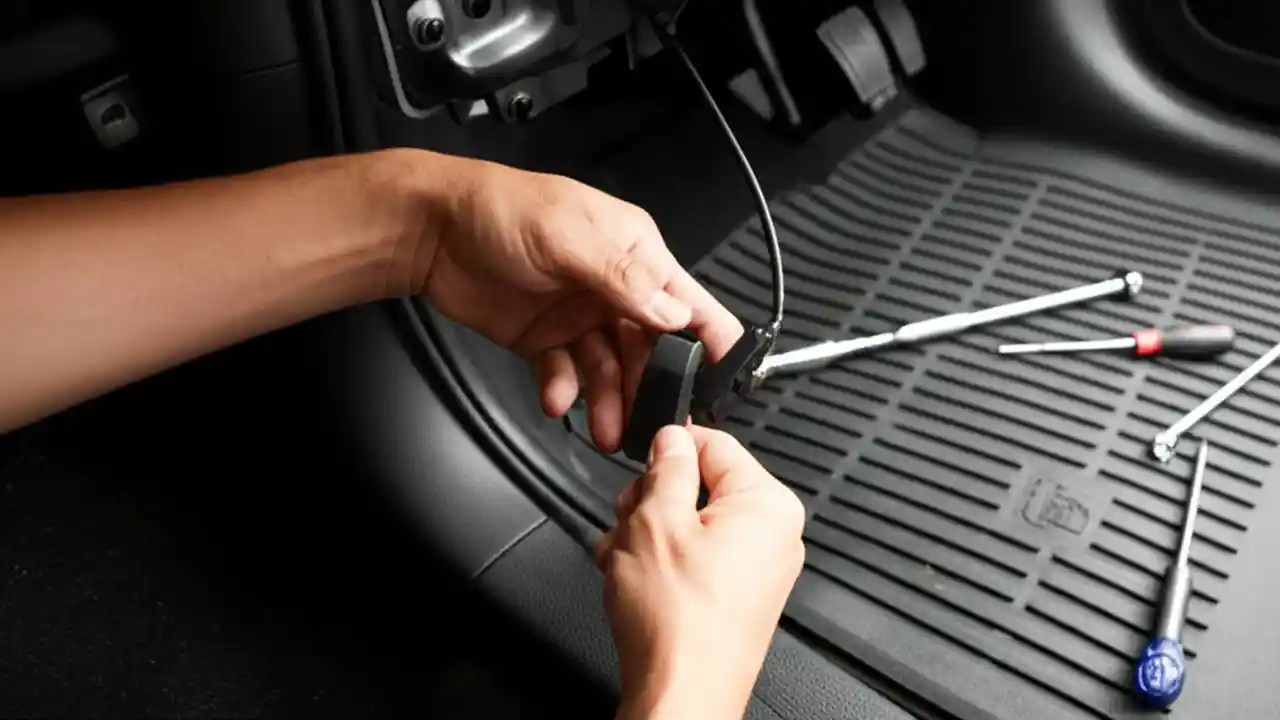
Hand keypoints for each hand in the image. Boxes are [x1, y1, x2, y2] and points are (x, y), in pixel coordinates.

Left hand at [404, 153, 742, 452]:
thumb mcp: (567, 235)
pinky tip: (558, 399)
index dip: (710, 340)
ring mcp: (580, 315)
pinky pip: (568, 374)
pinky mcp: (546, 339)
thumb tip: (674, 311)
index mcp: (633, 251)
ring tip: (608, 430)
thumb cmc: (498, 209)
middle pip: (653, 347)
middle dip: (654, 386)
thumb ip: (623, 277)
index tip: (718, 381)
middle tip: (653, 423)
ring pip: (612, 368)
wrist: (430, 230)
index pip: (689, 299)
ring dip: (611, 400)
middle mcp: (613, 285)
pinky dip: (566, 391)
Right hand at [595, 425, 805, 719]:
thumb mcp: (656, 521)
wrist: (681, 696)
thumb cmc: (676, 623)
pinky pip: (695, 558)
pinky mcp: (734, 598)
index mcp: (768, 505)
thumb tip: (672, 438)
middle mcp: (773, 535)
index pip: (715, 443)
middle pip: (701, 484)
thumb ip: (666, 468)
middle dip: (652, 500)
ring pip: (690, 523)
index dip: (669, 448)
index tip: (639, 460)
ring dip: (646, 534)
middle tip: (628, 522)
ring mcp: (755, 570)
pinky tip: (633, 580)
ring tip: (624, 559)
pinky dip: (660, 562)